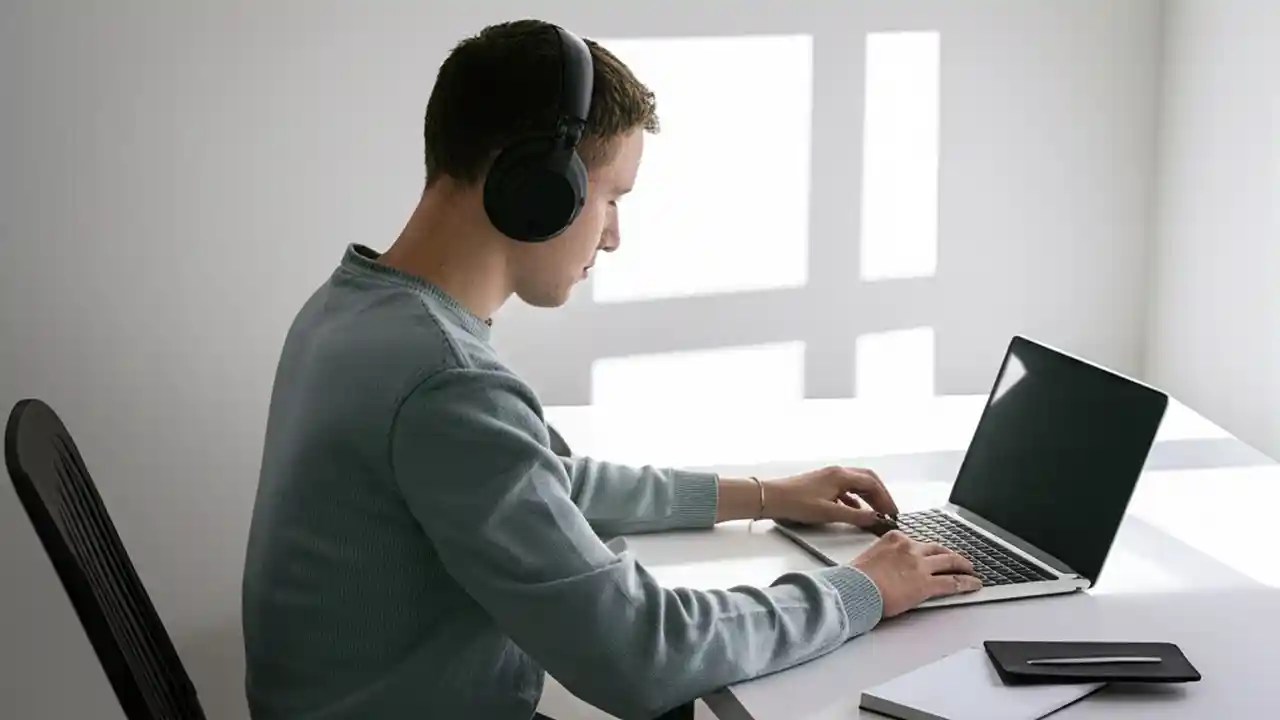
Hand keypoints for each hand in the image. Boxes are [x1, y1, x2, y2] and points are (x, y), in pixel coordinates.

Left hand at [765, 465, 898, 527]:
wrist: (771, 497)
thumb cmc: (797, 504)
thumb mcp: (829, 513)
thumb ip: (855, 516)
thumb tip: (877, 519)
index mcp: (841, 475)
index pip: (871, 483)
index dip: (885, 498)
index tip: (893, 513)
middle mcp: (837, 472)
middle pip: (867, 479)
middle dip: (880, 495)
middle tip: (889, 511)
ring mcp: (829, 477)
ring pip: (856, 484)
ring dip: (869, 496)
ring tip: (877, 512)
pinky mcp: (822, 484)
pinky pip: (845, 489)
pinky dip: (855, 498)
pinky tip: (856, 510)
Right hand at [852, 531, 982, 616]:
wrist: (855, 588)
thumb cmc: (855, 577)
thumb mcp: (868, 558)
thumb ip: (883, 558)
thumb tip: (886, 567)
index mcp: (895, 539)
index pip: (918, 543)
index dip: (928, 550)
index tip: (932, 553)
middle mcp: (910, 548)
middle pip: (937, 549)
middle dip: (950, 555)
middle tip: (958, 560)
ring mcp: (920, 565)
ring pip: (949, 562)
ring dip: (963, 566)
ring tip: (970, 570)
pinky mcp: (926, 584)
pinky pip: (952, 582)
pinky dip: (966, 583)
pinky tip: (974, 584)